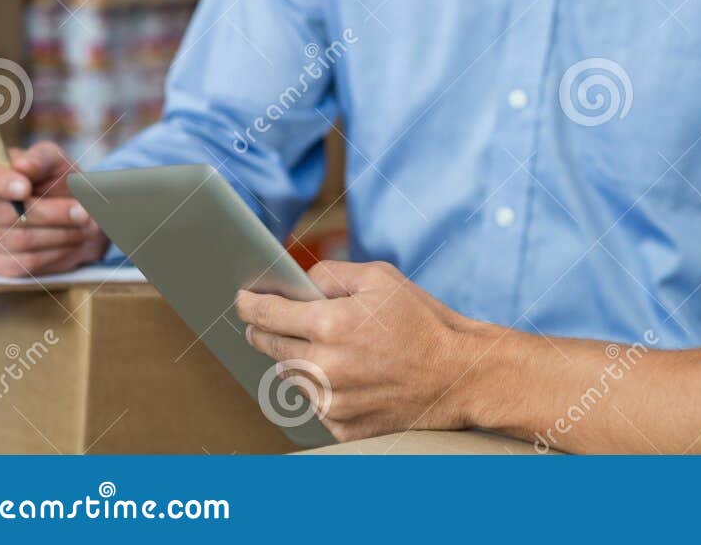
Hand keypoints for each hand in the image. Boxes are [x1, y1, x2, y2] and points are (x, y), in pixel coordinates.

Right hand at [0, 142, 108, 276]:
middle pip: (4, 214)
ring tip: (86, 223)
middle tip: (83, 211)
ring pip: (20, 239)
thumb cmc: (60, 182)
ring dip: (62, 232)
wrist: (78, 216)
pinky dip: (58, 251)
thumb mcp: (56, 162)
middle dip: (51, 212)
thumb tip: (21, 166)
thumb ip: (40, 159)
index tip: (24, 188)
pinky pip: (26, 263)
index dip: (0, 183)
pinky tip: (72, 240)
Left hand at [236, 260, 486, 442]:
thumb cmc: (422, 322)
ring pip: (291, 376)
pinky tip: (350, 376)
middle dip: (264, 330)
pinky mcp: (341, 426)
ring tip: (329, 349)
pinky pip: (316, 403)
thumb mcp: (381, 278)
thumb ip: (331, 274)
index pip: (266, 314)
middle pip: (270, 347)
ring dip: (299, 360)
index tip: (242, 300)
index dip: (249, 304)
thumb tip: (298, 282)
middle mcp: (322, 366)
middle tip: (265, 323)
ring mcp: (330, 401)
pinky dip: (323, 388)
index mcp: (328, 324)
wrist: (458, 375)